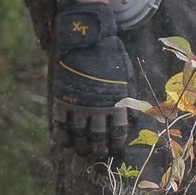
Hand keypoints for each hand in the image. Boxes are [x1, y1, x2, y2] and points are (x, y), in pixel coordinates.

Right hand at [52, 0, 136, 159]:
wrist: (85, 40)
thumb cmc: (109, 55)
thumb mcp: (125, 76)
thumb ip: (128, 98)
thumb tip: (135, 118)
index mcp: (116, 103)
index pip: (118, 132)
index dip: (117, 144)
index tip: (116, 150)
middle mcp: (98, 108)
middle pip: (98, 138)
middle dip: (98, 149)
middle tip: (97, 154)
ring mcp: (78, 105)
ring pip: (79, 135)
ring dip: (81, 146)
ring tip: (82, 151)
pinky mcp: (62, 100)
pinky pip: (60, 125)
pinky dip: (62, 136)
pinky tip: (64, 142)